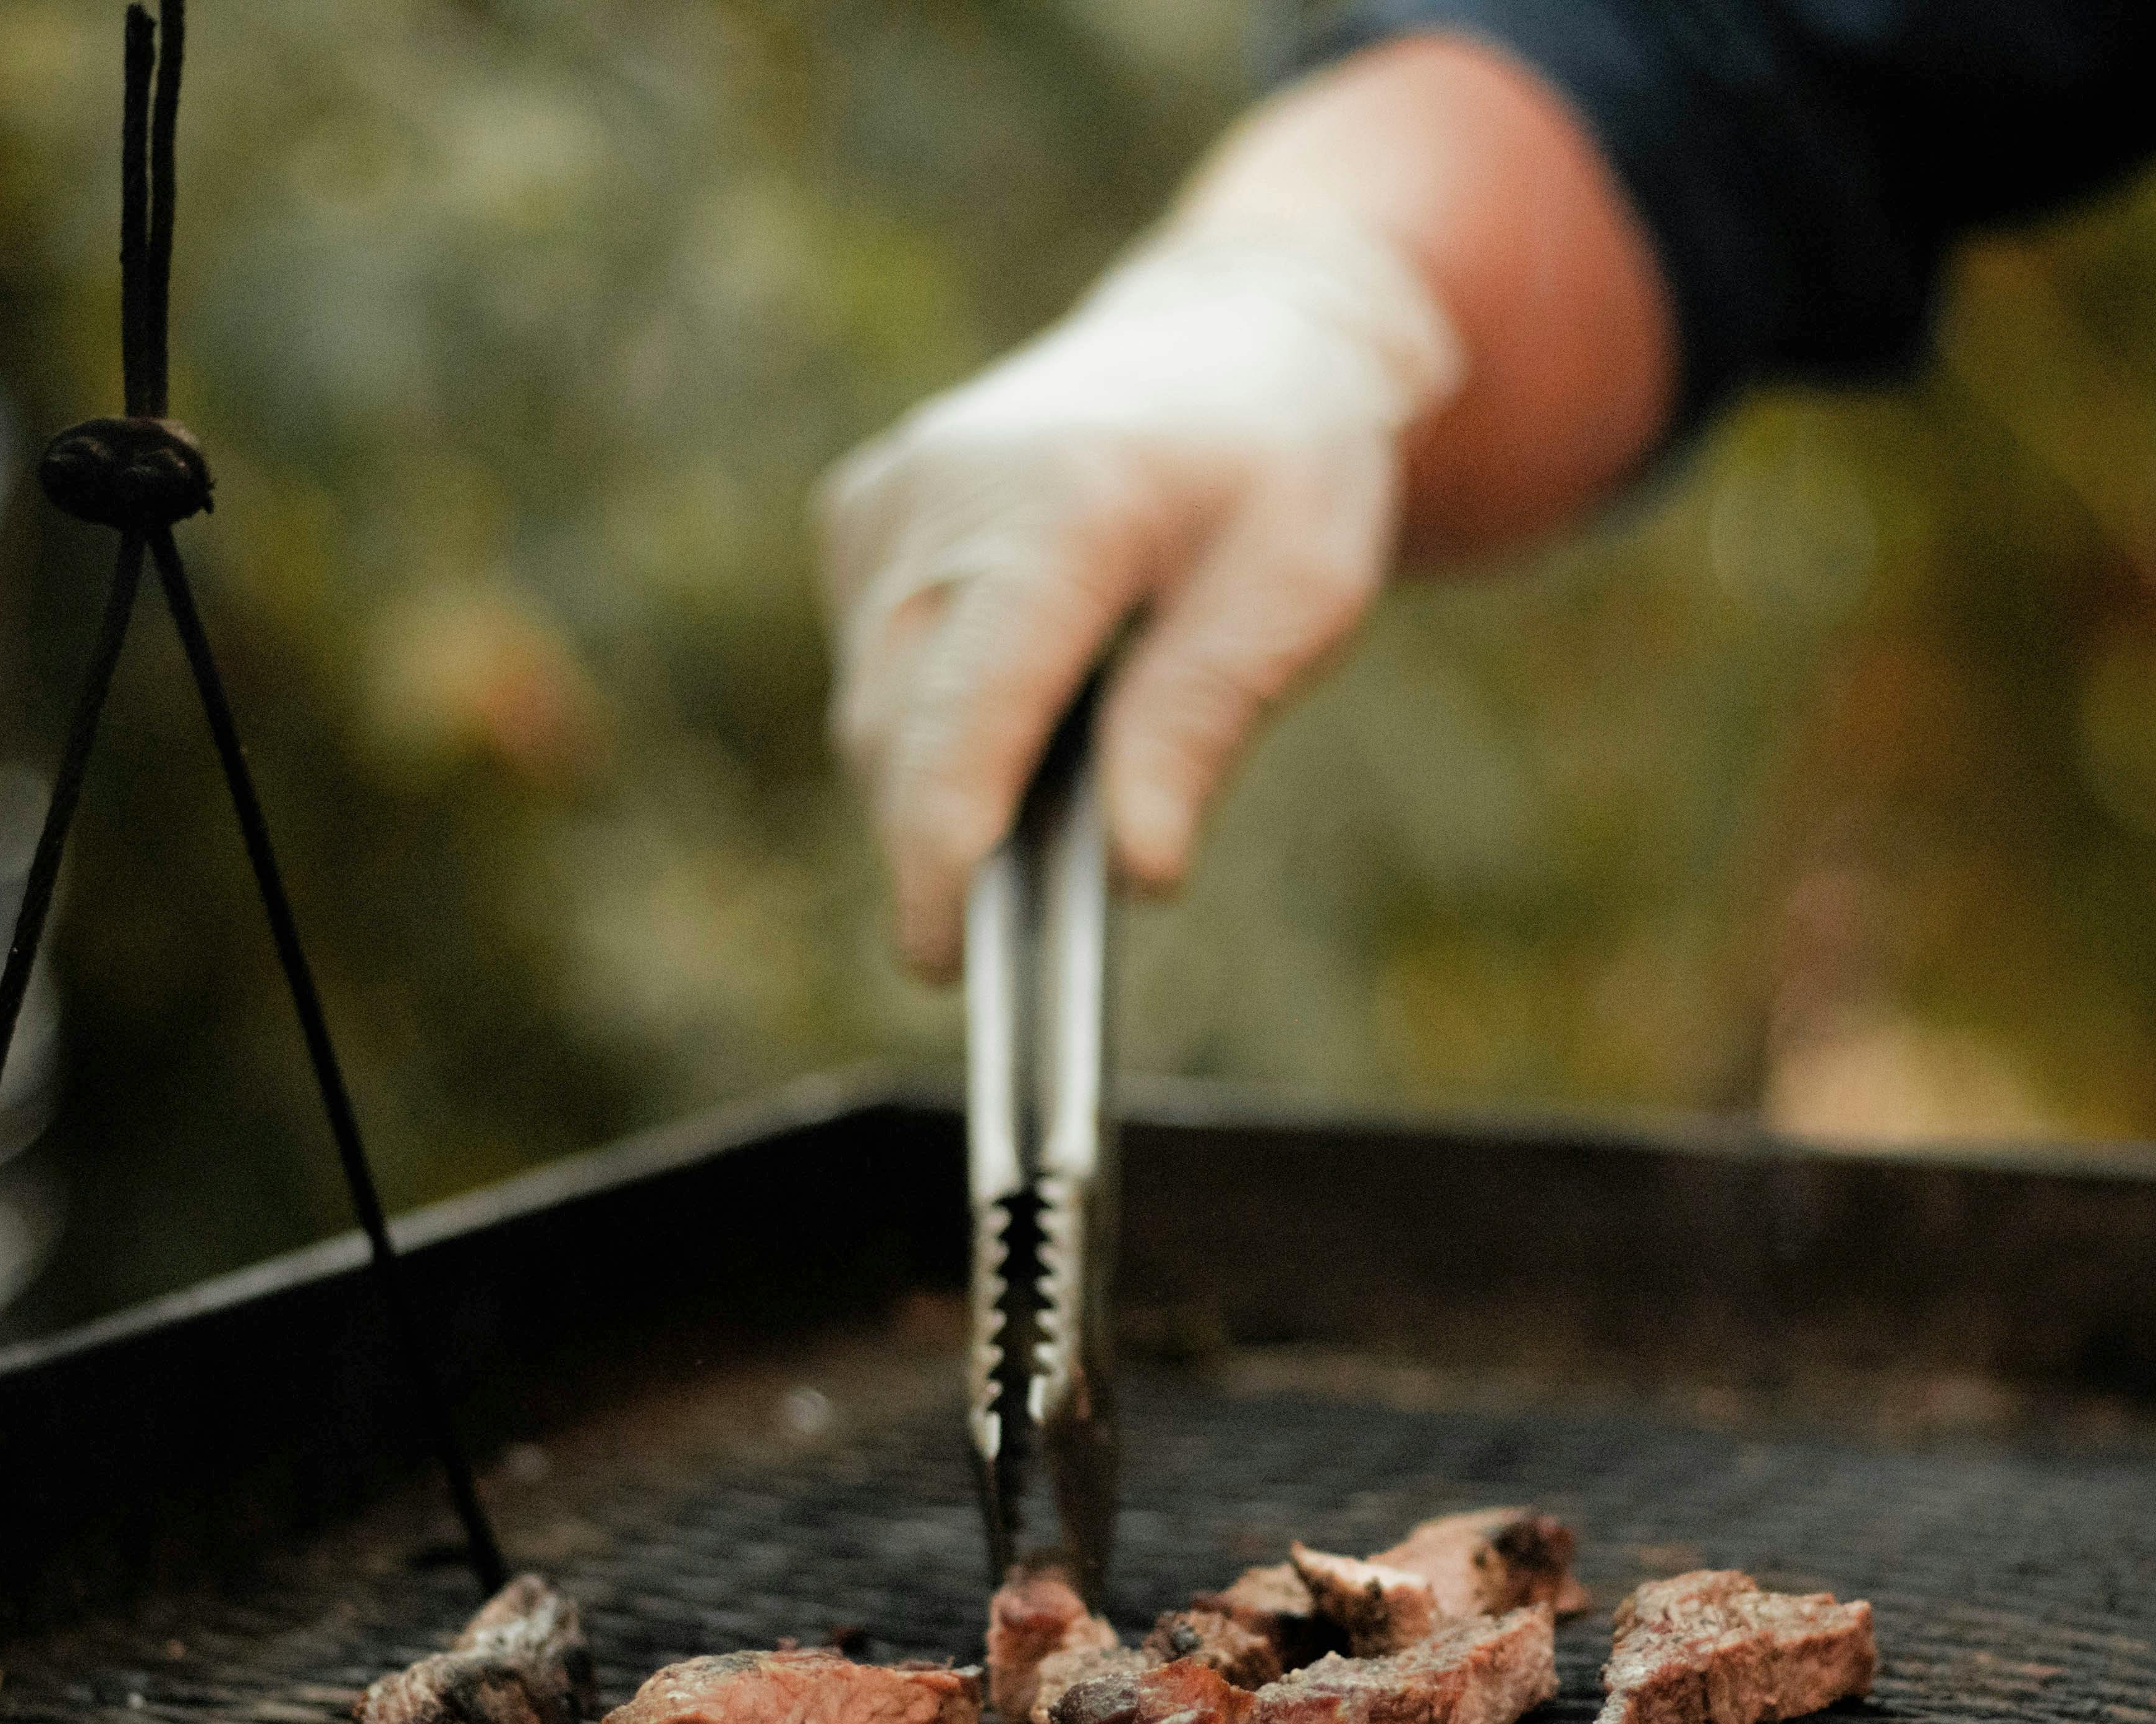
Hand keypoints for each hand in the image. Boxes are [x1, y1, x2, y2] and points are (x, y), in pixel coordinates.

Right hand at [815, 223, 1464, 976]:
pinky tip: (1030, 710)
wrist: (1226, 337)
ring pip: (875, 718)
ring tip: (1054, 789)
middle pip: (898, 732)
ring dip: (948, 789)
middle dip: (947, 846)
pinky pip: (875, 677)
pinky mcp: (856, 522)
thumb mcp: (1300, 588)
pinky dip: (939, 730)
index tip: (945, 953)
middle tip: (1020, 942)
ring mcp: (880, 504)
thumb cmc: (1281, 466)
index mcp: (1056, 502)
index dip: (943, 841)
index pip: (966, 704)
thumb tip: (1137, 869)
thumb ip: (1204, 719)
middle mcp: (937, 494)